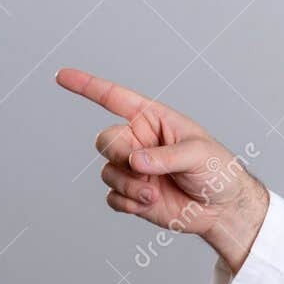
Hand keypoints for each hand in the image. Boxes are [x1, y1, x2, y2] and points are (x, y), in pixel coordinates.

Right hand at [55, 68, 268, 271]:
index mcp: (153, 120)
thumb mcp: (199, 154)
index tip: (61, 75)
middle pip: (105, 141)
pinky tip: (149, 204)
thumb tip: (135, 161)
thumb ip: (166, 156)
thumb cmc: (217, 171)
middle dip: (120, 156)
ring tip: (155, 193)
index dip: (87, 86)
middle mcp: (139, 141)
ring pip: (107, 172)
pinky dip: (127, 203)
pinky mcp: (131, 195)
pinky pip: (111, 197)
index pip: (115, 98)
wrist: (223, 208)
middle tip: (145, 170)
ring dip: (128, 186)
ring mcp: (133, 169)